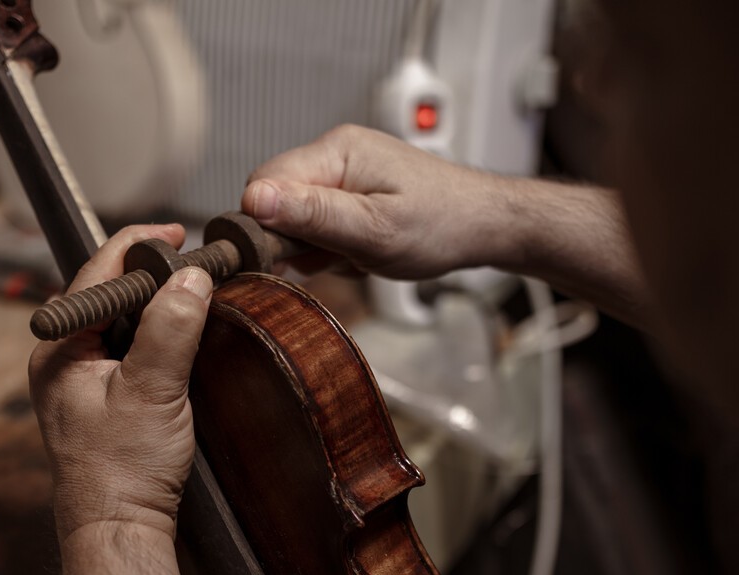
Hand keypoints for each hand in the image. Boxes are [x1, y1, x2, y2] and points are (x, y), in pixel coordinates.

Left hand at [29, 225, 214, 543]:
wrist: (117, 532)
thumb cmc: (121, 471)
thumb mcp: (153, 391)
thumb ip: (170, 329)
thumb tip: (190, 278)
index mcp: (59, 349)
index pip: (97, 273)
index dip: (137, 245)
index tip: (175, 232)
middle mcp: (61, 360)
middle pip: (107, 294)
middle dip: (149, 273)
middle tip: (191, 262)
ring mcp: (78, 383)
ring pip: (117, 323)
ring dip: (153, 307)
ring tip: (191, 293)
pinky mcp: (99, 403)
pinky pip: (124, 352)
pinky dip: (152, 338)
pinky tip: (180, 342)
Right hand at [242, 124, 517, 278]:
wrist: (483, 225)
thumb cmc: (440, 225)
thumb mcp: (373, 230)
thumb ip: (313, 215)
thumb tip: (255, 200)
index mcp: (336, 150)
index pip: (263, 183)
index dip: (266, 225)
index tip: (291, 257)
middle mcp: (335, 153)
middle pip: (277, 200)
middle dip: (296, 240)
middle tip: (334, 258)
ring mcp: (343, 171)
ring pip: (296, 218)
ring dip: (317, 248)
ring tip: (356, 255)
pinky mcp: (352, 190)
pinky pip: (319, 224)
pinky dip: (333, 247)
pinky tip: (360, 253)